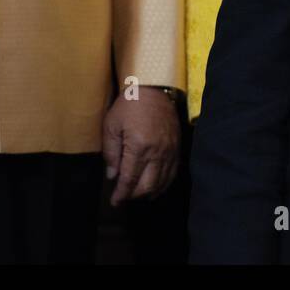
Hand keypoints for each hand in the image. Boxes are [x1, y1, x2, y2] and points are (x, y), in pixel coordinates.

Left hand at [102, 87, 179, 206]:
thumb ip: (111, 153)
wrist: (154, 87)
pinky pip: (173, 172)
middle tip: (124, 196)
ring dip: (149, 192)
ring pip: (162, 182)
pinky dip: (164, 183)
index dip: (122, 194)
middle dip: (134, 195)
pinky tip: (156, 186)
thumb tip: (113, 176)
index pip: (130, 179)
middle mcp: (157, 152)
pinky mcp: (177, 147)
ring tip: (138, 193)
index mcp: (139, 147)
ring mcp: (170, 151)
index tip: (115, 202)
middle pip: (148, 186)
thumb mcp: (111, 126)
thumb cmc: (129, 105)